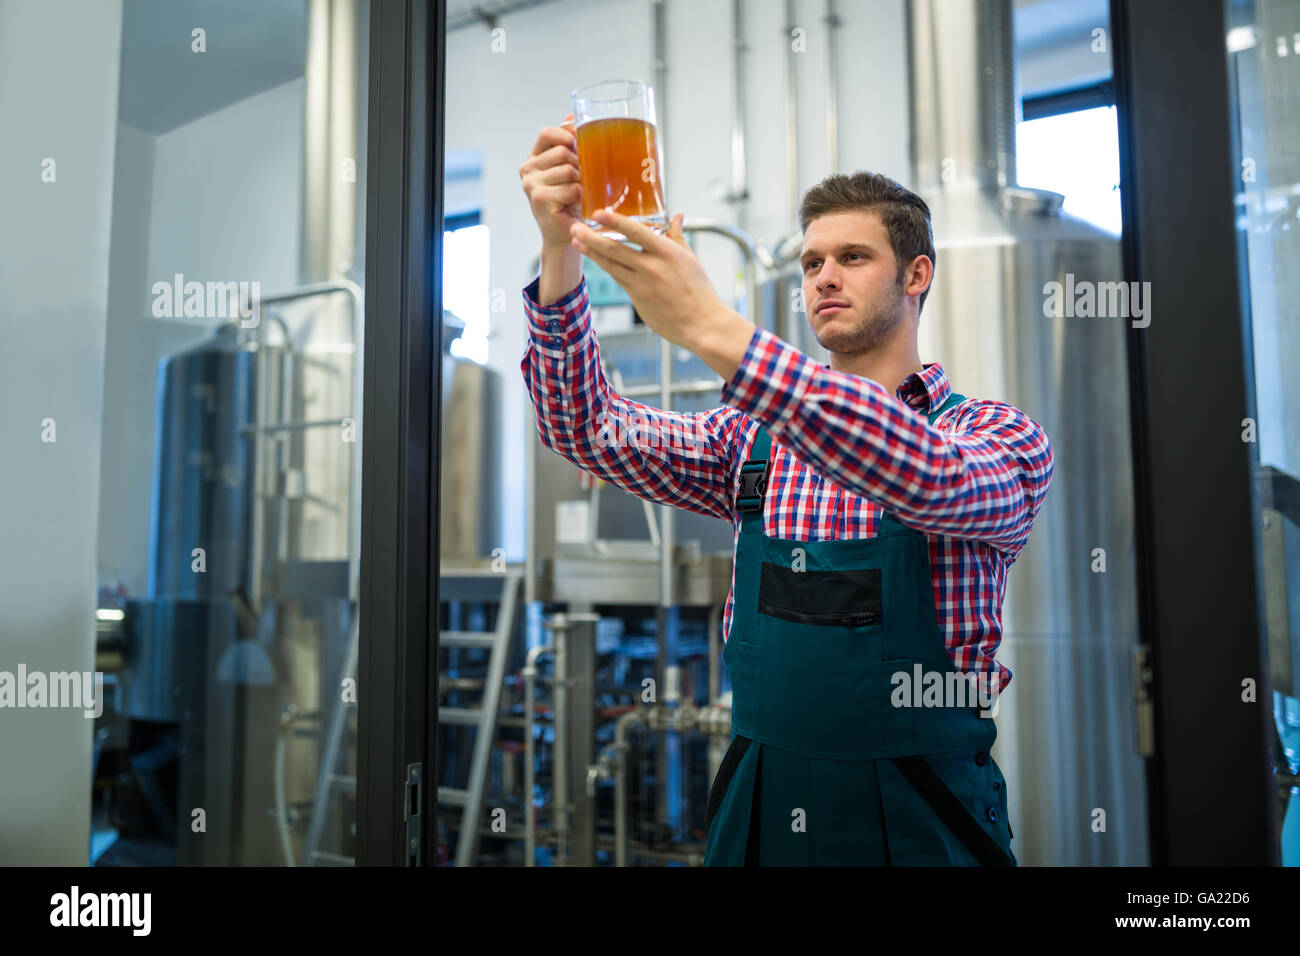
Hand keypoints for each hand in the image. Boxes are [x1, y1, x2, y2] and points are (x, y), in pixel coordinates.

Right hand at [519, 115, 580, 250]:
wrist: (565, 234)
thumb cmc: (571, 201)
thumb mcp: (572, 168)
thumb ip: (569, 143)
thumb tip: (571, 115)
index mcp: (534, 158)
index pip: (548, 133)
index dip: (567, 136)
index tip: (578, 148)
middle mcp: (527, 169)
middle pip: (563, 151)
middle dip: (579, 164)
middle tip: (581, 181)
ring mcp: (530, 184)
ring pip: (569, 169)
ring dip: (581, 182)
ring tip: (577, 195)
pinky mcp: (539, 199)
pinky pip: (571, 188)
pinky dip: (579, 197)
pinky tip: (573, 205)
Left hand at [569, 209, 756, 380]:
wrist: (701, 324)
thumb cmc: (699, 291)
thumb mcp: (690, 258)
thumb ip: (678, 236)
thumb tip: (677, 216)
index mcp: (667, 253)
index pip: (636, 232)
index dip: (615, 221)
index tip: (598, 213)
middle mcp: (652, 268)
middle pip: (615, 249)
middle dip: (591, 237)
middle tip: (575, 226)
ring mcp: (642, 285)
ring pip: (611, 265)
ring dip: (591, 252)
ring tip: (576, 240)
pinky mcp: (637, 300)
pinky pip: (618, 279)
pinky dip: (606, 267)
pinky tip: (596, 259)